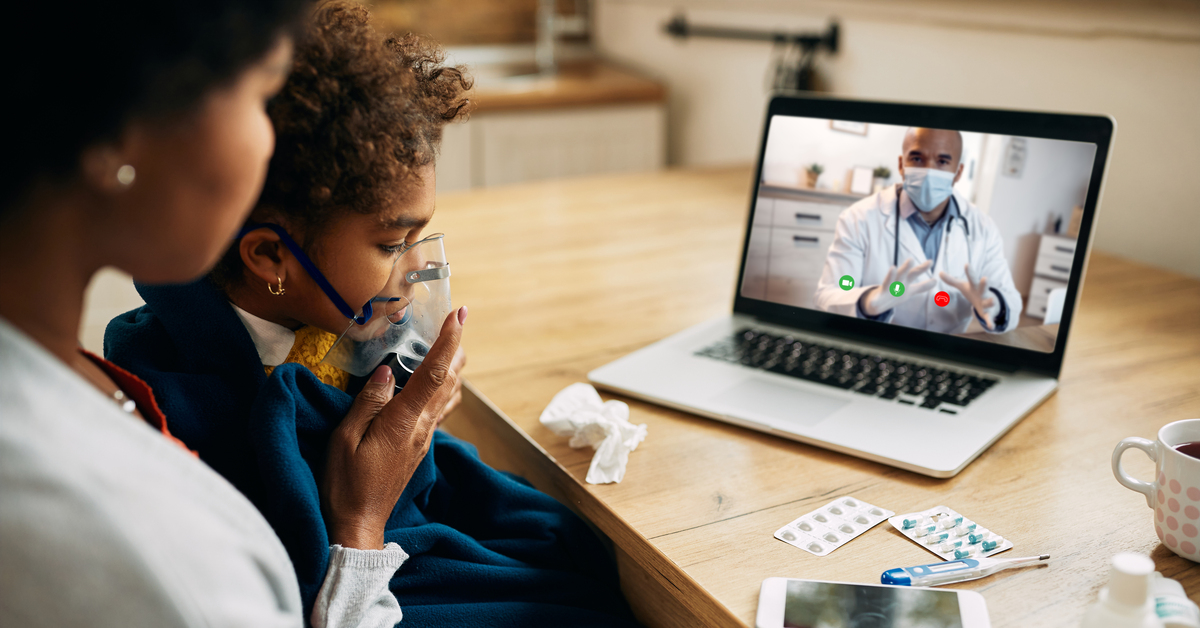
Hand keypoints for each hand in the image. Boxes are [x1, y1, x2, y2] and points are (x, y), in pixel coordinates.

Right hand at [321, 306, 466, 549]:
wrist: (358, 522)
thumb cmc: (344, 482)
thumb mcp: (345, 439)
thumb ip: (368, 402)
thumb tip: (387, 371)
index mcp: (404, 421)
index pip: (433, 373)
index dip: (448, 341)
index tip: (459, 315)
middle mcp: (421, 427)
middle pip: (450, 381)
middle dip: (457, 349)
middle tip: (460, 320)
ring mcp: (423, 438)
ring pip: (449, 395)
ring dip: (454, 368)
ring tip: (454, 344)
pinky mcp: (419, 446)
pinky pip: (439, 410)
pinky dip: (444, 388)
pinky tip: (440, 383)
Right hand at [860, 258, 935, 316]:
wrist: (877, 302)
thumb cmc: (895, 294)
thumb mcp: (910, 291)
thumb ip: (922, 286)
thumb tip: (936, 281)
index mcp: (904, 282)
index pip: (914, 273)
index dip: (922, 268)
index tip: (931, 261)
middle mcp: (895, 283)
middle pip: (902, 274)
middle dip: (906, 267)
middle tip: (911, 259)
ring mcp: (886, 289)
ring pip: (888, 281)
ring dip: (890, 275)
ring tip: (893, 268)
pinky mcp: (877, 298)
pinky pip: (876, 300)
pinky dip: (875, 300)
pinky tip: (873, 301)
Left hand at [940, 264, 995, 329]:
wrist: (988, 302)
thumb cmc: (973, 292)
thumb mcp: (963, 286)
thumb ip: (952, 280)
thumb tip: (939, 272)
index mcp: (975, 286)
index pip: (972, 277)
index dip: (969, 271)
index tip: (967, 264)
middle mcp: (983, 293)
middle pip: (984, 287)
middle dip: (984, 284)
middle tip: (985, 278)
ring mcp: (987, 302)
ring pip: (989, 302)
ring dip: (991, 302)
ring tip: (992, 300)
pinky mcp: (988, 313)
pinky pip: (989, 318)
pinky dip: (990, 322)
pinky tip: (991, 327)